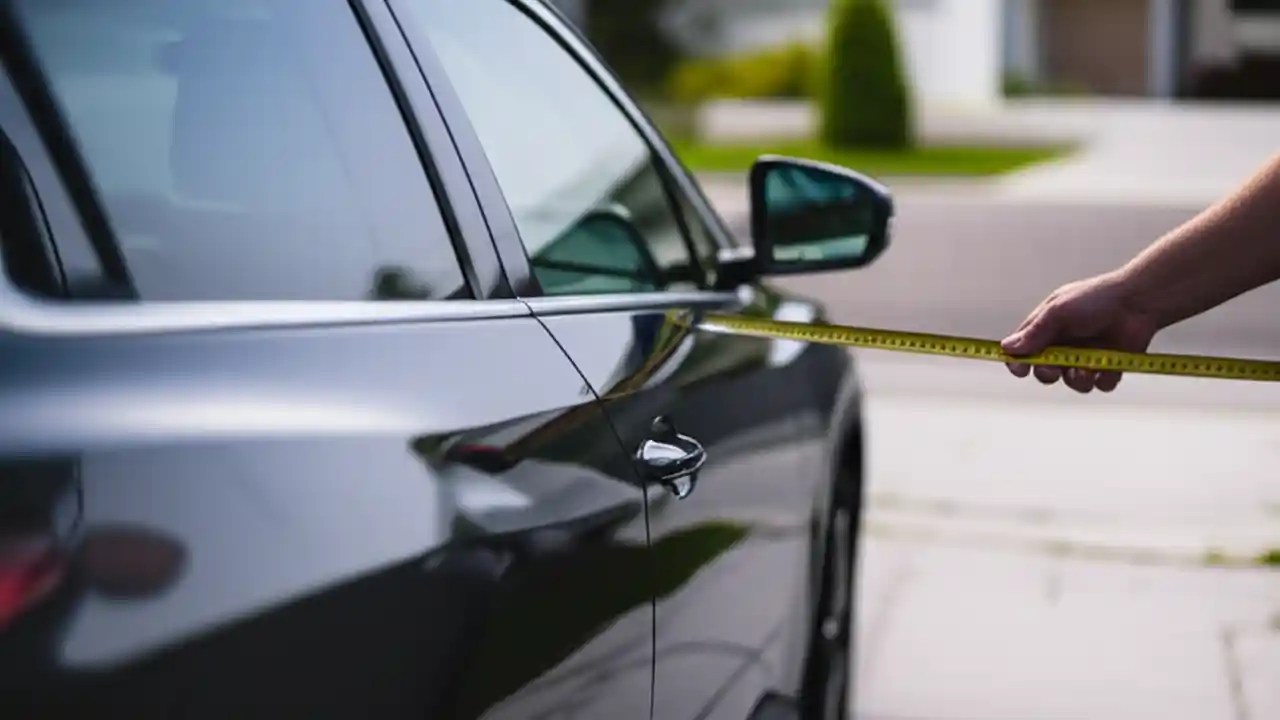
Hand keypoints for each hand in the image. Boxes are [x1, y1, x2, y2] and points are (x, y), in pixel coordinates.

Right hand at [1001, 272, 1161, 392]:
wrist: (1138, 302)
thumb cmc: (1096, 299)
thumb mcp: (1058, 312)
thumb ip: (1034, 332)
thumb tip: (1007, 348)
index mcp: (1047, 329)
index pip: (1023, 351)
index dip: (1018, 362)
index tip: (1020, 369)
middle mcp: (1064, 345)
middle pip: (1044, 373)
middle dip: (1049, 374)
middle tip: (1056, 368)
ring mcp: (1086, 358)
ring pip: (1072, 383)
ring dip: (1077, 379)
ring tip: (1088, 367)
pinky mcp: (1108, 368)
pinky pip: (1099, 385)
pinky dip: (1104, 377)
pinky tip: (1110, 363)